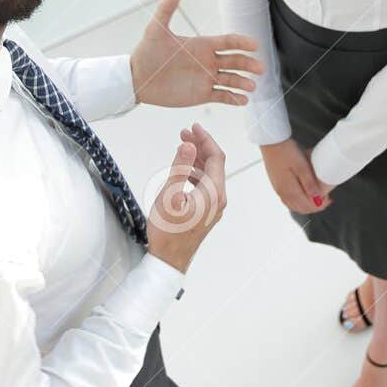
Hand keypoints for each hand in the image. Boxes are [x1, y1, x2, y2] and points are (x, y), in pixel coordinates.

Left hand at [130, 0, 264, 107]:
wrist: (137, 78)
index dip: (243, 43)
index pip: (229, 42)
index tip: (255, 45)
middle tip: (260, 68)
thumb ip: (167, 9)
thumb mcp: (157, 29)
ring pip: (231, 80)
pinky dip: (234, 99)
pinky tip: (243, 100)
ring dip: (243, 83)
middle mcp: (208, 61)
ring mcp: (206, 78)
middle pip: (235, 61)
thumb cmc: (146, 53)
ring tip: (251, 87)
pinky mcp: (202, 94)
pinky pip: (223, 96)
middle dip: (248, 64)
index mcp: (202, 45)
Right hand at [146, 123, 226, 272]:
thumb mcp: (169, 195)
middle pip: (214, 164)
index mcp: (214, 193)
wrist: (169, 260)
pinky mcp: (206, 212)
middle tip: (184, 134)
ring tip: (182, 146)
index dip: (206, 139)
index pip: (216, 157)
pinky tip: (184, 169)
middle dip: (201, 146)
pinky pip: (205, 185)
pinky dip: (196, 172)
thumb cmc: (168, 231)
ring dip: (198, 158)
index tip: (193, 127)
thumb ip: (180, 167)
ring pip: (210, 174)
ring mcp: (213, 206)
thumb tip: (189, 145)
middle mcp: (218, 199)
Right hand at [260, 138, 332, 214]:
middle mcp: (282, 192)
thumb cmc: (285, 151)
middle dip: (314, 206)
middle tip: (325, 199)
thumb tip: (317, 198)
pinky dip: (297, 201)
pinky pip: (288, 199)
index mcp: (289, 189)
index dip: (320, 205)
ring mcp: (278, 189)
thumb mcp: (301, 166)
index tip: (328, 199)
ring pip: (294, 205)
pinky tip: (302, 194)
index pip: (307, 206)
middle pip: (300, 208)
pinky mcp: (277, 184)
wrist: (271, 142)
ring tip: (316, 197)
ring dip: (306, 204)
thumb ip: (309, 183)